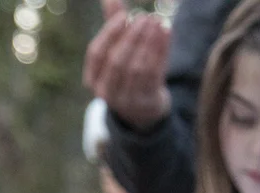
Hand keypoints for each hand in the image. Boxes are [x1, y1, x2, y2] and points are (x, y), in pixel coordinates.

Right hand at [84, 0, 172, 132]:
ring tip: (156, 22)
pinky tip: (166, 32)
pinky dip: (160, 51)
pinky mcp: (146, 100)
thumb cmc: (126, 73)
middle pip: (117, 61)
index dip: (109, 34)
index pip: (96, 54)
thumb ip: (112, 27)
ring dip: (147, 42)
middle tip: (144, 17)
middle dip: (131, 37)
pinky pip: (154, 73)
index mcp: (92, 79)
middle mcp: (106, 92)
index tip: (123, 16)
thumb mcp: (116, 52)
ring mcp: (126, 99)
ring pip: (136, 68)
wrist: (142, 109)